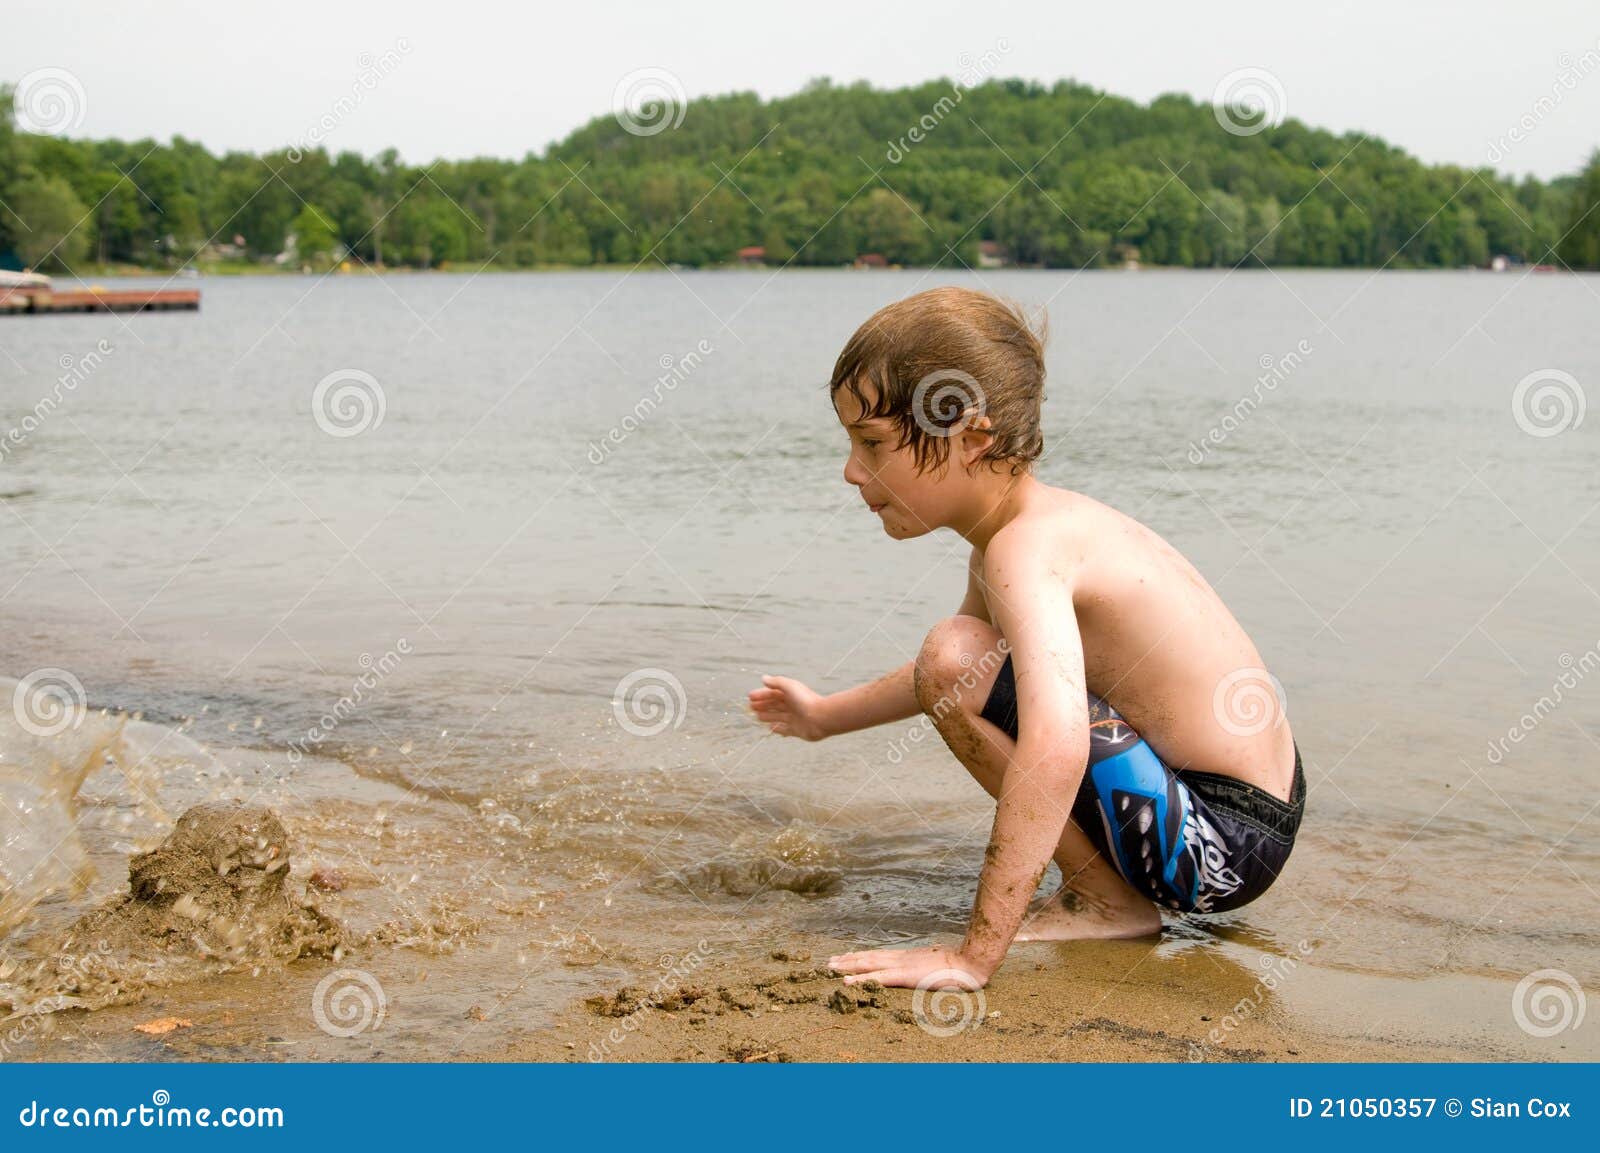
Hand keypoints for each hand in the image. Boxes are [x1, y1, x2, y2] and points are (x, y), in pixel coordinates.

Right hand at [747, 675, 831, 740]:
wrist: (821, 718)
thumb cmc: (805, 700)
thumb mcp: (789, 686)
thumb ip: (776, 682)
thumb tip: (763, 678)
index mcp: (791, 694)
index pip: (773, 693)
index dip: (762, 694)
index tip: (750, 697)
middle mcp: (793, 706)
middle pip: (775, 705)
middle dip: (763, 705)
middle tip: (750, 707)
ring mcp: (795, 718)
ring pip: (778, 716)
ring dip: (767, 716)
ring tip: (757, 717)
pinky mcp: (797, 730)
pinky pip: (785, 729)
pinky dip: (777, 728)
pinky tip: (770, 728)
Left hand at [827, 945, 990, 990]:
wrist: (971, 962)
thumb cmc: (962, 966)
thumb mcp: (942, 966)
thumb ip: (931, 967)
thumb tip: (931, 969)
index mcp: (910, 956)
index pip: (881, 955)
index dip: (863, 956)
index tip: (849, 956)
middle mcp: (902, 957)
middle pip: (870, 957)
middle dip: (849, 959)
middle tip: (830, 961)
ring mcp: (902, 965)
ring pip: (868, 964)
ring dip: (848, 966)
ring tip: (831, 967)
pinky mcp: (905, 975)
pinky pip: (877, 978)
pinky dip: (860, 979)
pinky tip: (846, 981)